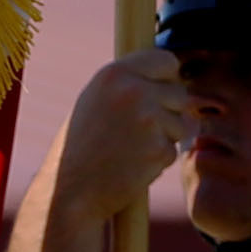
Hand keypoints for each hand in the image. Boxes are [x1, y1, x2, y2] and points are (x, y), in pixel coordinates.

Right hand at [54, 47, 186, 213]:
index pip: (166, 61)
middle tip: (138, 131)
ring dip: (164, 138)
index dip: (166, 79)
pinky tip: (131, 165)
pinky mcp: (158, 149)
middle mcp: (134, 91)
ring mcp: (148, 120)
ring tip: (130, 149)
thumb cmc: (81, 145)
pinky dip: (157, 161)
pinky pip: (173, 151)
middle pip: (179, 94)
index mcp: (115, 73)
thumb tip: (170, 74)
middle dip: (168, 112)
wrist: (69, 190)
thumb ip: (129, 83)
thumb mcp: (96, 100)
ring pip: (181, 123)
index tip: (157, 94)